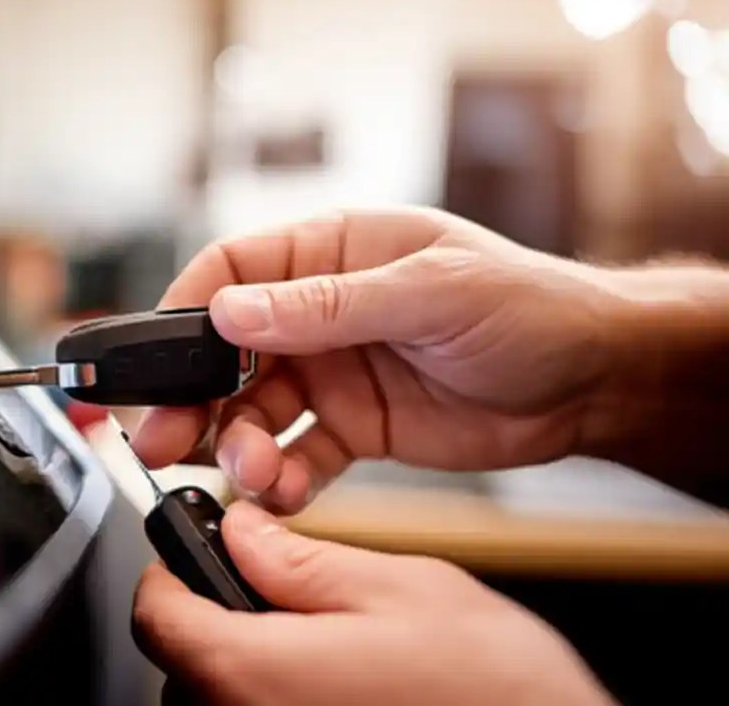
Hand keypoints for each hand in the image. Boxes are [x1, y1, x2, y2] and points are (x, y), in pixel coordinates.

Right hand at [129, 207, 629, 512]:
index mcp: (333, 252)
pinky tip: (287, 494)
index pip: (233, 270)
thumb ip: (327, 305)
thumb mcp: (429, 293)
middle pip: (225, 352)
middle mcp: (320, 313)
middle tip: (166, 440)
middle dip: (192, 398)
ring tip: (254, 474)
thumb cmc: (527, 307)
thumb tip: (230, 310)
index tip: (155, 360)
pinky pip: (298, 456)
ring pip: (253, 412)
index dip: (186, 312)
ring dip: (239, 447)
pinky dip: (284, 480)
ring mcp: (333, 373)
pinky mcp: (353, 428)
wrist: (593, 383)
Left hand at [132, 502, 615, 705]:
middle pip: (185, 661)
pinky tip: (338, 690)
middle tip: (279, 598)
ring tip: (324, 649)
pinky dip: (278, 698)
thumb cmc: (496, 696)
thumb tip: (246, 533)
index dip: (169, 573)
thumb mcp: (402, 590)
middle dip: (221, 618)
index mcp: (254, 671)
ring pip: (219, 699)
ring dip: (252, 663)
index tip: (193, 556)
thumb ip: (303, 560)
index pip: (156, 614)